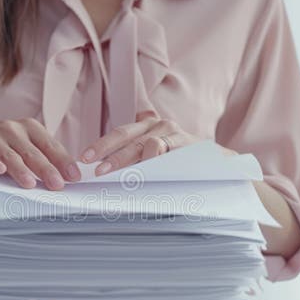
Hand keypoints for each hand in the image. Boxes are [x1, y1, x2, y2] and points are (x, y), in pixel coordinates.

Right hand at [0, 118, 80, 189]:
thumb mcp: (22, 148)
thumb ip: (41, 158)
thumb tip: (66, 178)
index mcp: (30, 128)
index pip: (50, 146)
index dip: (63, 161)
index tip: (74, 177)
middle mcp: (12, 128)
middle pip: (32, 152)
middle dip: (46, 169)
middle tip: (57, 185)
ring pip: (9, 154)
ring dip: (20, 169)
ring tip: (29, 184)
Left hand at [79, 118, 206, 175]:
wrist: (215, 162)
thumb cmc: (178, 160)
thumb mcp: (154, 156)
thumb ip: (133, 158)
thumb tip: (103, 170)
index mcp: (145, 127)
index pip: (119, 134)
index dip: (101, 145)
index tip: (84, 159)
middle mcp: (157, 124)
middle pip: (126, 136)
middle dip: (108, 154)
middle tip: (97, 170)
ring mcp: (172, 132)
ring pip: (145, 144)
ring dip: (128, 161)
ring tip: (114, 174)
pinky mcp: (186, 142)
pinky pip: (165, 150)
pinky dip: (153, 161)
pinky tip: (144, 170)